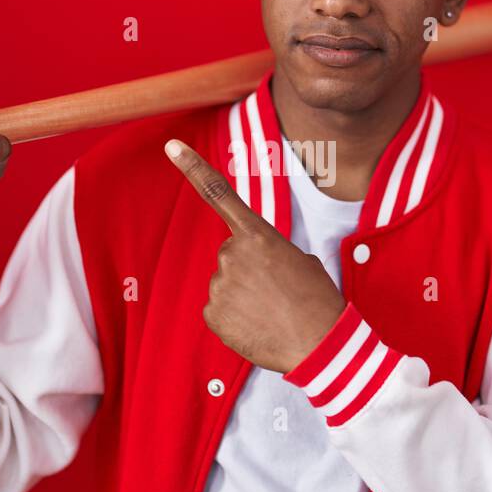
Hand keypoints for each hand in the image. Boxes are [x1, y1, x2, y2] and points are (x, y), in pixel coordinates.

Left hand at [164, 137, 347, 373]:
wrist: (319, 344)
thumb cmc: (317, 301)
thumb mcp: (301, 262)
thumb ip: (269, 254)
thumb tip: (254, 269)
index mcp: (258, 235)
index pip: (219, 194)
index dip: (192, 167)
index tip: (171, 147)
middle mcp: (232, 255)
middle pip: (230, 256)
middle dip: (248, 270)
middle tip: (276, 291)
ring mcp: (219, 285)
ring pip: (225, 285)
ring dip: (243, 296)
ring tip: (271, 311)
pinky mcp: (212, 314)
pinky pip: (219, 311)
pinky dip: (236, 319)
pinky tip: (258, 326)